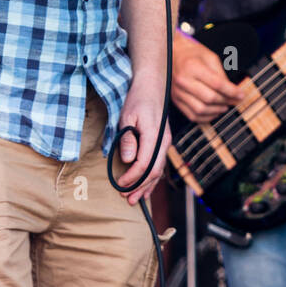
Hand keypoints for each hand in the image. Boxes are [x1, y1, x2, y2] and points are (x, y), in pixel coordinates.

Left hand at [115, 79, 171, 205]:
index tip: (120, 184)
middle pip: (154, 171)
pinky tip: (145, 188)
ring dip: (146, 186)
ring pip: (158, 171)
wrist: (151, 87)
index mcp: (155, 136)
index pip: (145, 164)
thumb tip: (128, 160)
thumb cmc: (137, 100)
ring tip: (135, 199)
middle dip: (140, 187)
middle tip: (126, 198)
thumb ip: (127, 139)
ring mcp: (165, 144)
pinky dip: (152, 178)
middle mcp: (164, 142)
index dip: (133, 177)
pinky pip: (159, 165)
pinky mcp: (162, 144)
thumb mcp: (127, 117)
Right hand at [171, 28, 246, 122]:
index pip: (216, 84)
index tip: (241, 94)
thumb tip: (232, 92)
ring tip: (224, 106)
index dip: (232, 91)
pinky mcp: (175, 100)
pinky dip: (206, 117)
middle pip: (209, 98)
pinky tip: (214, 111)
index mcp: (191, 67)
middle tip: (234, 100)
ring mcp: (177, 92)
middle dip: (226, 101)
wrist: (172, 54)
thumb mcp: (210, 57)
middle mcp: (182, 81)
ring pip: (201, 109)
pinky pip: (192, 115)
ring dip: (217, 110)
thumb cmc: (192, 54)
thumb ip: (221, 75)